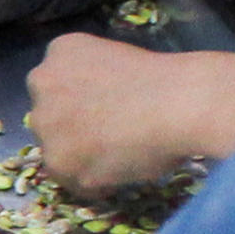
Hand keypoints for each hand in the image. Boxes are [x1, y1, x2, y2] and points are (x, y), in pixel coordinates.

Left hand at [22, 38, 234, 194]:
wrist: (191, 103)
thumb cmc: (184, 81)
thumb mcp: (141, 69)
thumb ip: (116, 85)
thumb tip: (118, 112)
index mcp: (64, 49)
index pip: (60, 91)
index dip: (91, 111)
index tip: (120, 116)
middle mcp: (42, 80)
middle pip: (52, 123)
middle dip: (82, 136)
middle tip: (127, 140)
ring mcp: (47, 121)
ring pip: (60, 154)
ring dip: (91, 162)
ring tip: (134, 153)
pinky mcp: (60, 159)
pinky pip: (74, 183)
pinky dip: (101, 184)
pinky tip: (132, 168)